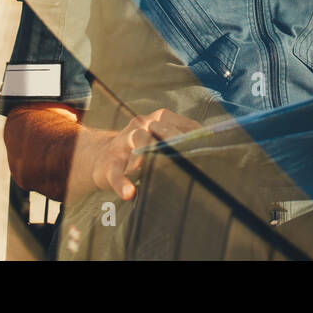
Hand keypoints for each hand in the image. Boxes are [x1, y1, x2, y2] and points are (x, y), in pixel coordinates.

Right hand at [81, 108, 202, 200]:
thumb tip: (212, 148)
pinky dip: (122, 183)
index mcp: (158, 119)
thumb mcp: (159, 139)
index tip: (212, 151)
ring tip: (157, 169)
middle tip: (191, 160)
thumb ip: (182, 142)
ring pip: (138, 142)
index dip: (197, 139)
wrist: (100, 156)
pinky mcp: (109, 163)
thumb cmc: (140, 149)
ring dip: (149, 155)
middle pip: (161, 130)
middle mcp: (142, 125)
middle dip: (175, 143)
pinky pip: (116, 172)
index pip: (183, 125)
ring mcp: (124, 143)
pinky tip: (129, 193)